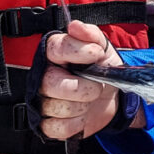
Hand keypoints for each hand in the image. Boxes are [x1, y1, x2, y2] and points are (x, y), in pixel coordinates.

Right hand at [37, 20, 124, 140]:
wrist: (112, 97)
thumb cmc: (101, 70)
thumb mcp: (102, 48)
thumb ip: (91, 35)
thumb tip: (75, 26)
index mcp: (54, 54)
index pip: (56, 48)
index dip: (78, 51)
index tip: (96, 54)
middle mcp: (43, 76)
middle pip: (51, 83)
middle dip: (84, 87)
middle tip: (96, 86)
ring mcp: (42, 101)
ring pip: (57, 107)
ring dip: (82, 106)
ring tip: (88, 100)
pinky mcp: (46, 124)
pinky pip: (56, 128)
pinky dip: (75, 124)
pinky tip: (81, 115)